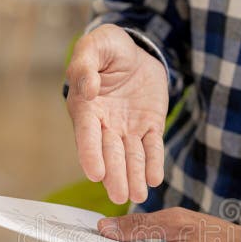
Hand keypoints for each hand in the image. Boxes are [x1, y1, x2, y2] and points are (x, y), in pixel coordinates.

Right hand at [66, 24, 169, 203]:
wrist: (135, 51)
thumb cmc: (108, 47)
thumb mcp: (95, 45)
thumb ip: (86, 65)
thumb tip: (89, 89)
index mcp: (87, 107)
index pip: (87, 134)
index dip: (90, 154)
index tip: (95, 173)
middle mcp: (106, 123)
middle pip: (110, 153)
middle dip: (115, 175)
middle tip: (119, 196)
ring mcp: (128, 128)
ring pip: (131, 156)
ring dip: (134, 176)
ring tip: (138, 196)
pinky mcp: (150, 127)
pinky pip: (153, 147)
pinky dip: (154, 163)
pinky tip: (155, 179)